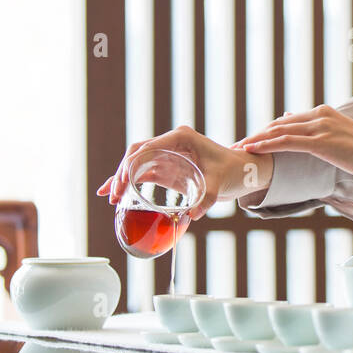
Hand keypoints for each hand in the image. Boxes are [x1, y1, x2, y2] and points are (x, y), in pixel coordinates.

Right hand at [97, 126, 273, 220]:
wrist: (243, 172)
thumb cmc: (234, 171)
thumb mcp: (220, 182)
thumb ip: (206, 197)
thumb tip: (193, 215)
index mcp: (180, 138)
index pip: (147, 148)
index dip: (130, 165)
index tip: (122, 184)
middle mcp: (171, 143)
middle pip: (137, 154)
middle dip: (122, 173)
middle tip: (114, 195)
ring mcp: (168, 154)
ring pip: (137, 163)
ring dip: (122, 178)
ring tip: (109, 197)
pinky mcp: (168, 168)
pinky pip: (144, 173)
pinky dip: (130, 183)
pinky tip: (116, 194)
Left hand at [232, 105, 352, 183]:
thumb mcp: (344, 138)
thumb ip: (324, 134)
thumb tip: (308, 131)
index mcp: (325, 113)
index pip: (288, 121)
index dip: (267, 131)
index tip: (251, 140)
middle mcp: (320, 115)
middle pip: (279, 124)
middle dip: (256, 134)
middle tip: (237, 144)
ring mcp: (321, 127)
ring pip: (279, 132)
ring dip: (255, 139)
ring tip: (238, 148)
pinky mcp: (322, 142)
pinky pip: (286, 142)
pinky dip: (266, 145)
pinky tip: (252, 149)